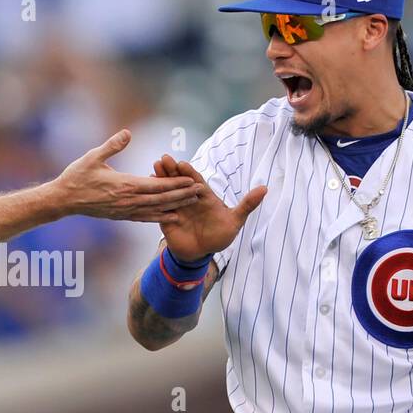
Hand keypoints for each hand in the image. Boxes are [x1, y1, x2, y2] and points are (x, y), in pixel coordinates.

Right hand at [53, 130, 202, 221]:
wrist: (64, 200)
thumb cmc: (77, 176)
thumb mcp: (93, 156)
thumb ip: (112, 145)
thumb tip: (127, 132)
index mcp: (125, 185)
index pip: (156, 185)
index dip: (175, 183)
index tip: (191, 179)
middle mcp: (128, 200)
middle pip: (161, 198)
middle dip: (182, 194)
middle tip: (201, 191)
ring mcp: (125, 210)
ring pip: (156, 209)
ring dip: (176, 205)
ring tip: (192, 202)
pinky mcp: (121, 216)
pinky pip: (145, 217)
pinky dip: (160, 216)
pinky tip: (171, 215)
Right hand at [153, 155, 267, 261]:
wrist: (201, 253)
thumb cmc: (219, 235)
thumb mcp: (235, 220)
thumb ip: (247, 204)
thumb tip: (265, 188)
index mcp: (204, 195)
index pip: (195, 180)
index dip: (188, 172)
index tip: (182, 163)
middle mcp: (188, 197)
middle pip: (179, 180)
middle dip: (171, 170)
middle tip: (164, 159)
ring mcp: (176, 206)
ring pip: (167, 189)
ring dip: (160, 178)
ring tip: (154, 168)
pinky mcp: (166, 217)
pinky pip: (159, 205)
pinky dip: (153, 196)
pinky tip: (147, 186)